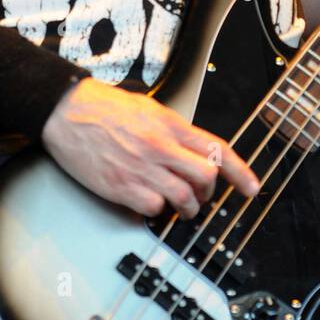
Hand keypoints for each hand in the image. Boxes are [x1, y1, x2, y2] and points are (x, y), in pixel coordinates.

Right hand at [40, 77, 260, 217]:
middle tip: (199, 195)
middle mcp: (161, 146)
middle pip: (206, 177)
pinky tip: (148, 202)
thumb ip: (173, 130)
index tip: (252, 188)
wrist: (67, 111)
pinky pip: (154, 209)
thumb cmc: (104, 108)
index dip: (240, 172)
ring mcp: (142, 168)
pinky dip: (155, 211)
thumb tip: (193, 150)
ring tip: (177, 206)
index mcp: (170, 124)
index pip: (216, 149)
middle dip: (208, 192)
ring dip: (185, 208)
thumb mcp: (149, 109)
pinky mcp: (122, 186)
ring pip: (184, 198)